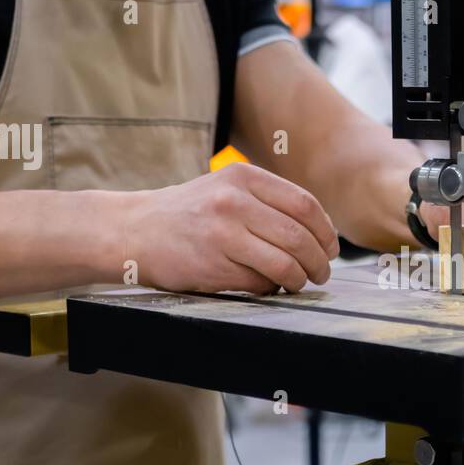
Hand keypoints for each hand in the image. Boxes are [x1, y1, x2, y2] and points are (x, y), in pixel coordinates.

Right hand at [124, 163, 339, 294]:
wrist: (133, 230)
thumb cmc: (187, 213)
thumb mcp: (226, 188)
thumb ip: (267, 202)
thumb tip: (318, 234)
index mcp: (243, 176)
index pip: (305, 204)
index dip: (326, 231)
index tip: (330, 248)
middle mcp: (234, 201)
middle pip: (299, 236)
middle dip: (319, 260)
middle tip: (322, 273)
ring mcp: (222, 233)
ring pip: (285, 263)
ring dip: (300, 279)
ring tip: (300, 283)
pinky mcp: (212, 265)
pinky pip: (259, 282)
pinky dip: (271, 288)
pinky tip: (269, 286)